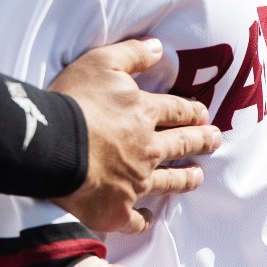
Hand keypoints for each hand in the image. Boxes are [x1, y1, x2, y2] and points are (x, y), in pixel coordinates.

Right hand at [50, 38, 221, 234]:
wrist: (50, 146)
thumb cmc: (73, 101)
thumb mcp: (101, 62)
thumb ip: (132, 54)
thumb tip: (159, 47)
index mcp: (143, 113)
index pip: (177, 111)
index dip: (192, 112)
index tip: (204, 114)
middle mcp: (147, 149)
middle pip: (180, 145)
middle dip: (200, 142)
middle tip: (215, 141)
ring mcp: (135, 183)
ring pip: (168, 182)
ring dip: (184, 179)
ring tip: (198, 177)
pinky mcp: (117, 210)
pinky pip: (136, 219)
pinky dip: (143, 219)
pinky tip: (148, 217)